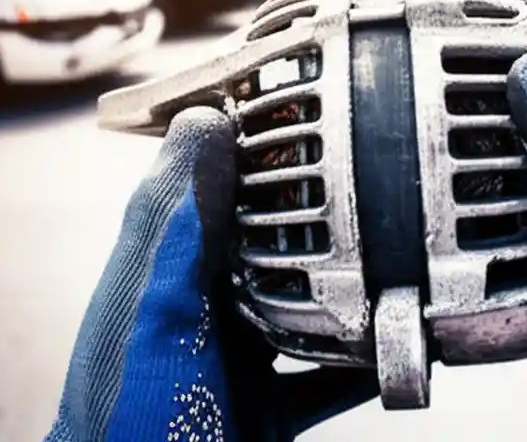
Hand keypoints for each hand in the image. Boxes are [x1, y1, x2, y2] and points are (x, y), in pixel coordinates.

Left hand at [46, 107, 376, 441]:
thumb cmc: (127, 424)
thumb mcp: (155, 308)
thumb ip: (179, 219)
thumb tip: (206, 119)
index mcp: (162, 274)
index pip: (213, 184)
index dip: (262, 148)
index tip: (321, 116)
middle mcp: (197, 311)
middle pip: (271, 240)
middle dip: (324, 215)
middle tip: (381, 185)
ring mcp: (232, 363)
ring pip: (306, 303)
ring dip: (351, 288)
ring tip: (399, 261)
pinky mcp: (264, 410)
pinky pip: (327, 374)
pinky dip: (362, 360)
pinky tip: (394, 347)